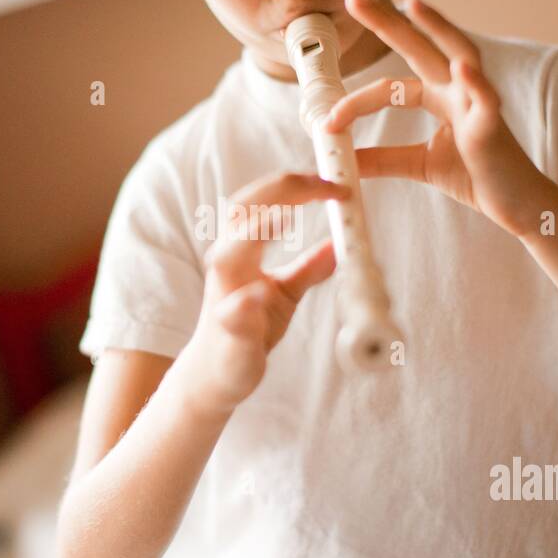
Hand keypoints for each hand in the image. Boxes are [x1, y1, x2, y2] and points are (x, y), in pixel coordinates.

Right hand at [188, 170, 351, 411]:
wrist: (218, 372)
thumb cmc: (249, 325)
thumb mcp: (286, 292)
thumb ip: (309, 268)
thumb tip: (339, 244)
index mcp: (241, 250)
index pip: (262, 202)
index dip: (298, 187)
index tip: (334, 186)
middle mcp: (227, 265)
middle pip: (241, 212)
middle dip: (278, 192)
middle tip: (321, 185)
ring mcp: (224, 297)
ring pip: (227, 256)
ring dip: (255, 232)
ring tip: (286, 217)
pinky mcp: (228, 332)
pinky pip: (233, 314)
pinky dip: (246, 302)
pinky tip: (262, 293)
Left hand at [324, 0, 548, 236]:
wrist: (515, 203)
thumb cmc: (477, 176)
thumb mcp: (419, 165)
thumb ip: (384, 159)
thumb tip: (346, 160)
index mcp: (441, 98)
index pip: (391, 87)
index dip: (355, 102)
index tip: (326, 122)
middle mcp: (459, 92)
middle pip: (421, 48)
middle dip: (388, 22)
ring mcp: (478, 104)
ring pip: (460, 56)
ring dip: (439, 28)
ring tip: (414, 4)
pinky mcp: (493, 128)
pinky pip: (486, 101)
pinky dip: (475, 83)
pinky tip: (461, 67)